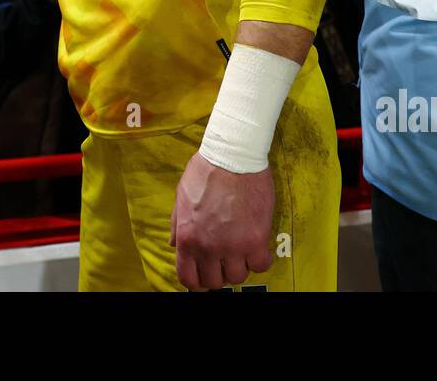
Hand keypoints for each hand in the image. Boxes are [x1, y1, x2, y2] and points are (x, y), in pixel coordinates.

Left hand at [170, 153, 274, 290]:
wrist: (233, 155)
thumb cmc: (206, 170)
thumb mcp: (181, 195)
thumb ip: (178, 224)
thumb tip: (175, 244)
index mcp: (187, 238)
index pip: (188, 279)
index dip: (197, 282)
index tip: (205, 276)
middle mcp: (208, 247)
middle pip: (214, 282)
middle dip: (219, 273)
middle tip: (225, 259)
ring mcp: (233, 246)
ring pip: (238, 277)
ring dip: (240, 266)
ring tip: (242, 249)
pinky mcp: (256, 239)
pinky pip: (261, 265)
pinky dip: (261, 260)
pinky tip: (259, 248)